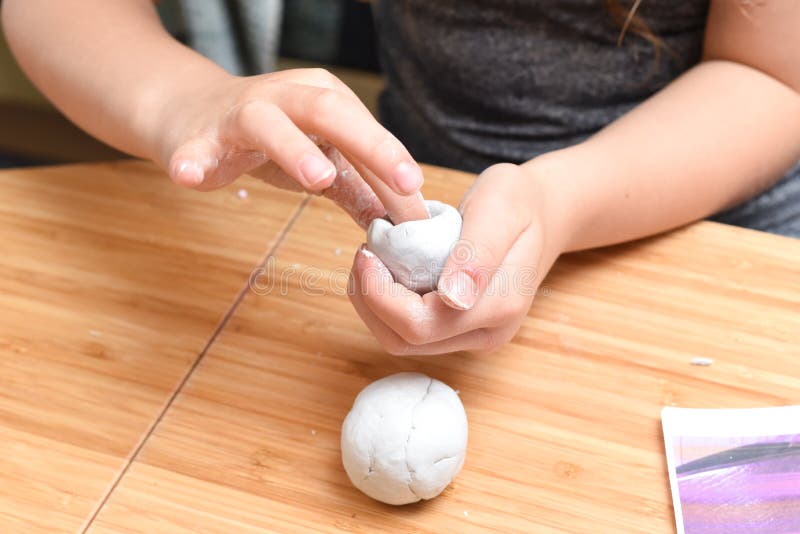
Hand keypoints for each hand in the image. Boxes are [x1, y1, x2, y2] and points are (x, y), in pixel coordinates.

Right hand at [156, 68, 427, 225]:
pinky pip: (195, 148)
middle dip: (372, 145)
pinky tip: (190, 175)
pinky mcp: (199, 137)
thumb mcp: (321, 158)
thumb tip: (405, 225)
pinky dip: (193, 160)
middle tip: (405, 183)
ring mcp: (240, 114)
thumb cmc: (269, 138)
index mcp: (323, 98)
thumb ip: (359, 189)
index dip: (397, 168)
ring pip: (268, 124)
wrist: (192, 113)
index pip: (366, 134)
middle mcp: (286, 96)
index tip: (423, 211)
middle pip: (331, 112)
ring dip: (295, 149)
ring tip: (319, 178)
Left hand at [348, 162, 568, 354]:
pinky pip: (412, 331)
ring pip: (403, 341)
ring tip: (372, 262)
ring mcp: (474, 336)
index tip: (367, 253)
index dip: (380, 296)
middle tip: (364, 255)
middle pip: (405, 341)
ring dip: (375, 306)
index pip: (420, 325)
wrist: (542, 214)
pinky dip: (387, 305)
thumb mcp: (500, 209)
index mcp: (499, 306)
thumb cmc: (519, 203)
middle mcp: (487, 333)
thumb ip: (478, 253)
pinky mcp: (461, 331)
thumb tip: (453, 298)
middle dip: (371, 302)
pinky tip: (388, 272)